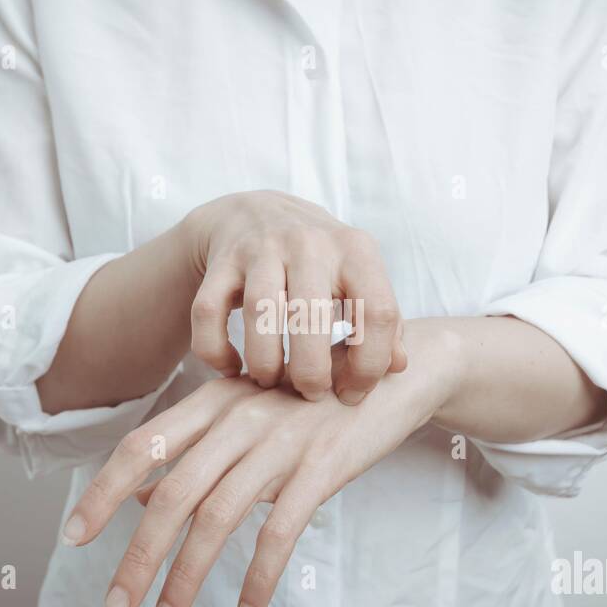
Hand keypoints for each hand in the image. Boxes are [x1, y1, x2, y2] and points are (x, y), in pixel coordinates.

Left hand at [61, 320, 464, 606]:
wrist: (397, 370)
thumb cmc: (313, 398)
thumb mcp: (248, 413)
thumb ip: (195, 451)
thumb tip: (136, 500)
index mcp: (214, 400)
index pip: (141, 446)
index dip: (102, 492)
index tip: (74, 537)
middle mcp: (239, 417)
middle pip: (170, 495)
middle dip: (136, 559)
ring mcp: (281, 441)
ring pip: (216, 520)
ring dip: (185, 580)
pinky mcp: (322, 467)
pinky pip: (279, 534)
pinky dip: (257, 579)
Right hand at [182, 190, 406, 404]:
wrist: (254, 212)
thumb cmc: (321, 261)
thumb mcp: (359, 278)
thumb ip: (384, 322)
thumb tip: (399, 367)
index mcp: (355, 249)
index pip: (378, 311)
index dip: (370, 364)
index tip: (351, 393)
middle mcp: (309, 243)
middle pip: (312, 316)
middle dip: (311, 371)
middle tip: (309, 393)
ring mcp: (260, 249)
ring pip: (258, 313)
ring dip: (264, 362)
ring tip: (271, 382)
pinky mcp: (221, 262)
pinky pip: (208, 313)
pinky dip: (216, 350)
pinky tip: (232, 368)